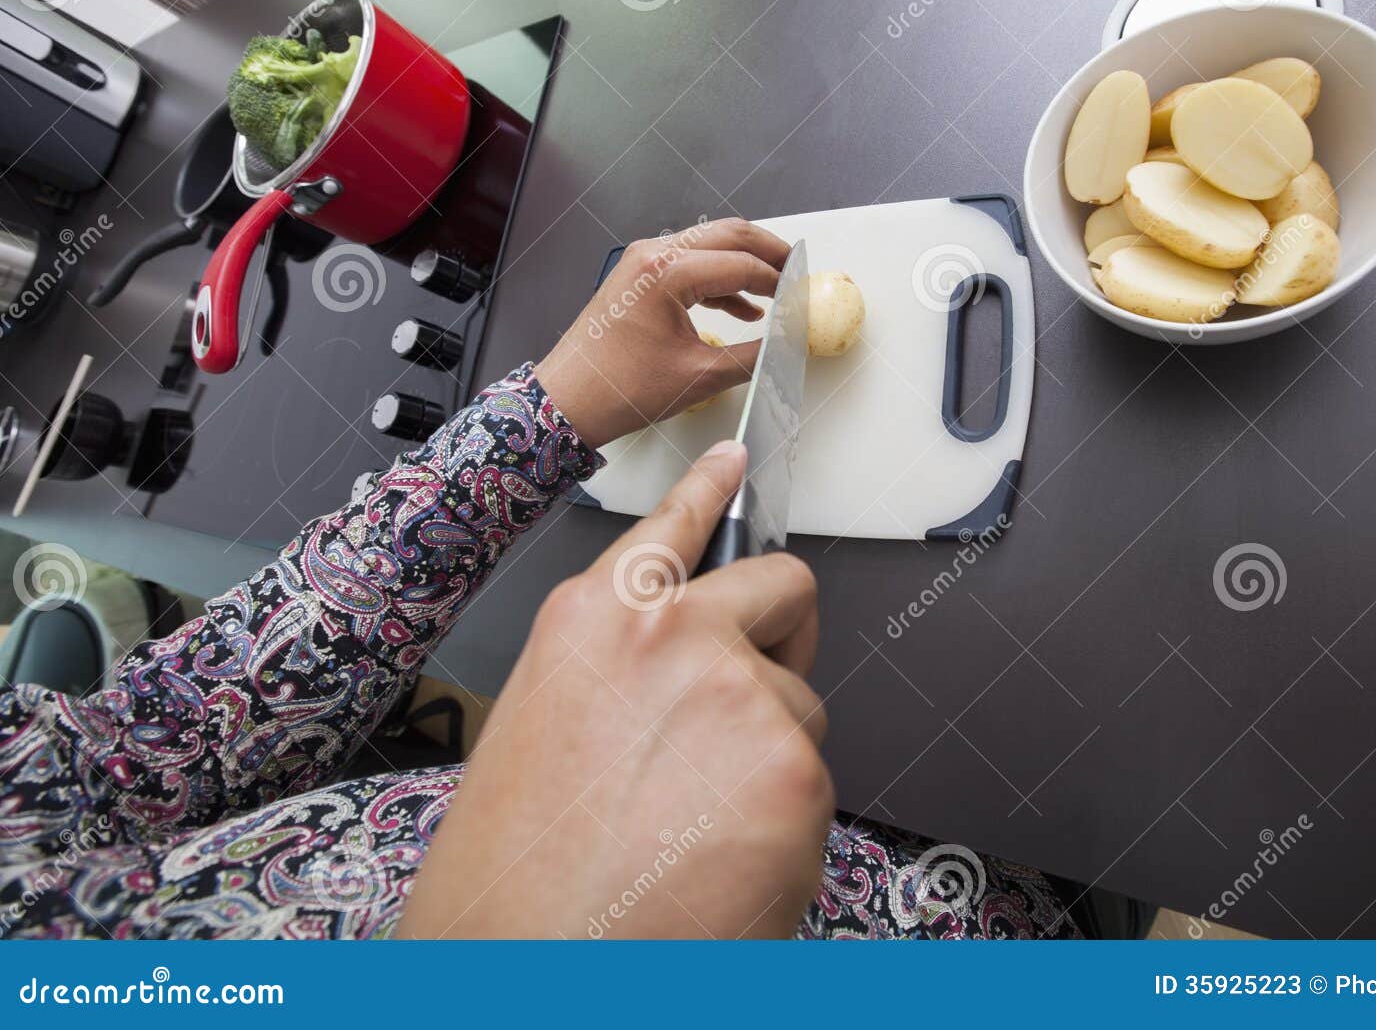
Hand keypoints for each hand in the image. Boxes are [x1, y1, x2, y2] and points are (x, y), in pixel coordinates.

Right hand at [396, 440, 831, 938]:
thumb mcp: (544, 726)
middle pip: (785, 588)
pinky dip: (782, 824)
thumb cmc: (514, 872)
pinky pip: (814, 783)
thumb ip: (619, 667)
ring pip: (802, 706)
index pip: (678, 520)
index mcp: (598, 617)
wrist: (524, 962)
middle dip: (783, 637)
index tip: (739, 459)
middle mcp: (677, 634)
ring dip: (768, 755)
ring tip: (694, 823)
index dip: (716, 489)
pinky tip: (717, 862)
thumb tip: (683, 665)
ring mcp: (745, 695)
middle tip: (756, 694)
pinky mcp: (795, 770)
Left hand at [536, 218, 791, 447]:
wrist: (568, 401)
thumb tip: (788, 343)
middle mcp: (654, 254)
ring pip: (710, 244)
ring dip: (746, 263)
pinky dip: (722, 279)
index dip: (781, 281)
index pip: (742, 265)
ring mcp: (643, 261)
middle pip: (729, 235)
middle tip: (801, 272)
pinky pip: (692, 264)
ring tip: (780, 288)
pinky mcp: (640, 276)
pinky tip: (745, 308)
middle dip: (769, 253)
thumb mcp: (700, 377)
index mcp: (667, 272)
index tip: (805, 296)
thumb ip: (754, 356)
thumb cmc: (622, 389)